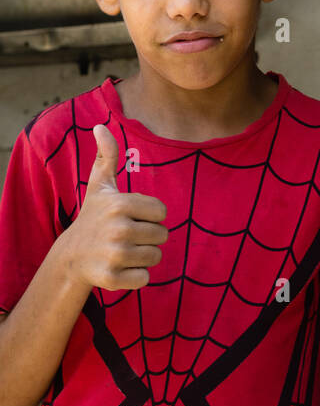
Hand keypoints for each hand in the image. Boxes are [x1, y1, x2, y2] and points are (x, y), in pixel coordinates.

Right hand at [65, 125, 168, 291]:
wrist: (71, 256)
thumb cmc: (93, 216)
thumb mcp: (100, 184)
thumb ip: (107, 155)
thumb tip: (100, 127)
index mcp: (121, 204)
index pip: (162, 212)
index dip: (150, 216)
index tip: (131, 217)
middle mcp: (118, 229)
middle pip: (162, 235)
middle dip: (148, 237)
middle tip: (125, 236)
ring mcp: (115, 255)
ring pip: (156, 257)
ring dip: (144, 256)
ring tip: (123, 251)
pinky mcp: (112, 278)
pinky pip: (145, 278)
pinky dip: (136, 276)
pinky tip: (119, 268)